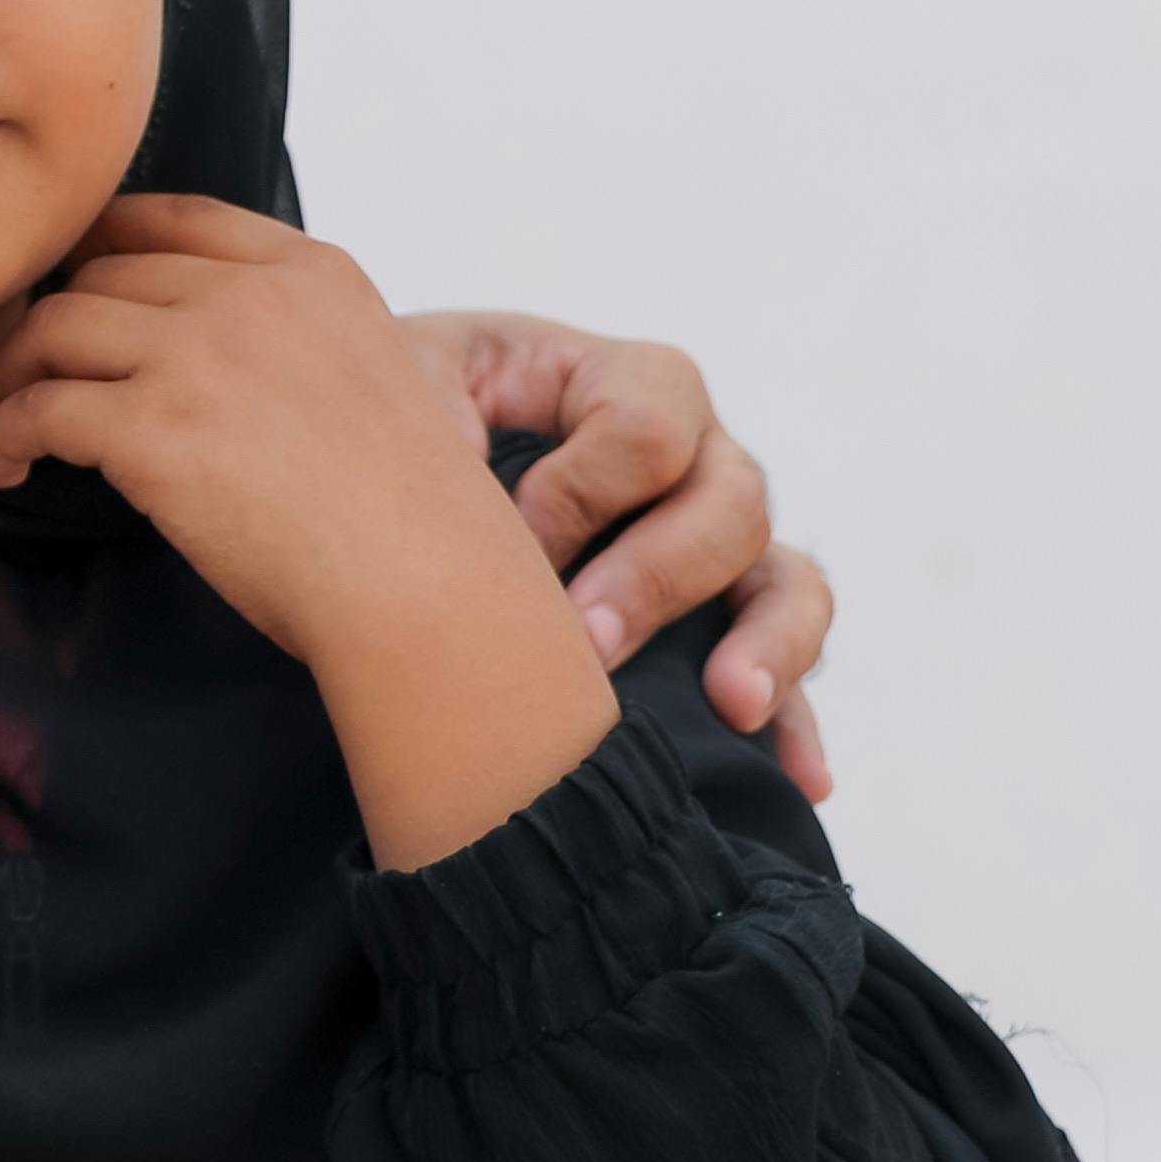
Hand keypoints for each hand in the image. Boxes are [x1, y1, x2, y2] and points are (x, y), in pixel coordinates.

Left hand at [0, 194, 614, 866]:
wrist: (421, 582)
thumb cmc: (406, 516)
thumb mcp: (372, 376)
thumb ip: (293, 345)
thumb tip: (210, 368)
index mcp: (312, 273)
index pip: (177, 216)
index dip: (106, 242)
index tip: (74, 282)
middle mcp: (249, 296)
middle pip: (104, 271)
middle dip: (56, 321)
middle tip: (35, 377)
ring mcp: (196, 355)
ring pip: (55, 327)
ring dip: (15, 374)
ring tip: (11, 427)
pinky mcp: (150, 427)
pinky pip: (37, 409)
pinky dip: (3, 436)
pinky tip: (5, 468)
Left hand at [396, 306, 837, 804]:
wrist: (362, 500)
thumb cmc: (393, 434)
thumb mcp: (407, 394)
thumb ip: (445, 426)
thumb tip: (483, 511)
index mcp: (616, 384)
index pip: (651, 421)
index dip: (582, 488)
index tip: (508, 535)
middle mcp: (687, 459)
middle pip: (732, 502)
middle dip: (656, 578)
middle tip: (588, 643)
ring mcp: (706, 548)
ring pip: (782, 581)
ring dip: (765, 644)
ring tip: (732, 704)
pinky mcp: (707, 630)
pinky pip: (778, 670)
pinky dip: (792, 725)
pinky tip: (798, 777)